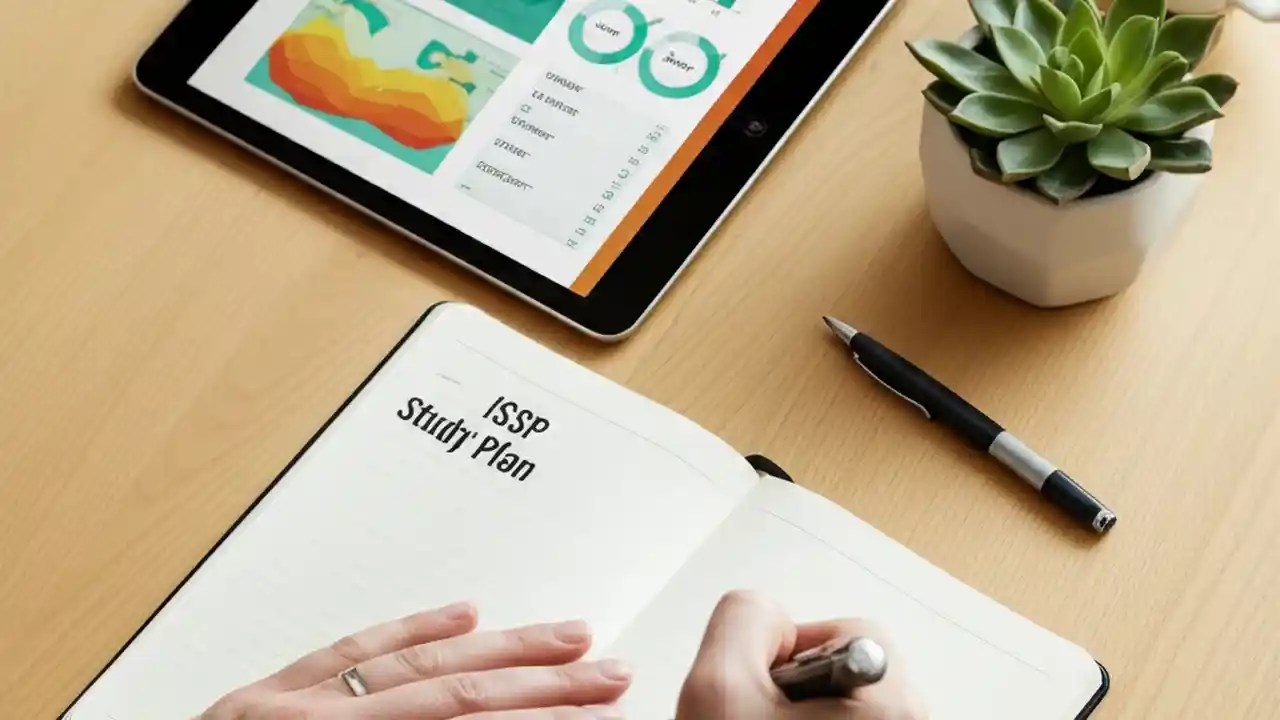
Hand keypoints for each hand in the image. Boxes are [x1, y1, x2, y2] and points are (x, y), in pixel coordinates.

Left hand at [200, 601, 629, 719]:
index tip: (595, 715)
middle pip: (454, 693)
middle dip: (543, 684)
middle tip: (607, 676)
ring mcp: (286, 705)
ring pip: (412, 660)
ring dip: (499, 648)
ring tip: (561, 639)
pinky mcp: (263, 698)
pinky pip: (348, 651)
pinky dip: (412, 629)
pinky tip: (461, 614)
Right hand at [676, 591, 925, 719]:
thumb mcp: (719, 687)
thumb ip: (742, 616)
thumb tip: (763, 615)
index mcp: (895, 704)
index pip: (846, 631)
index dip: (787, 655)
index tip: (764, 691)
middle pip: (849, 668)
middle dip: (796, 689)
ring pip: (844, 703)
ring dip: (802, 715)